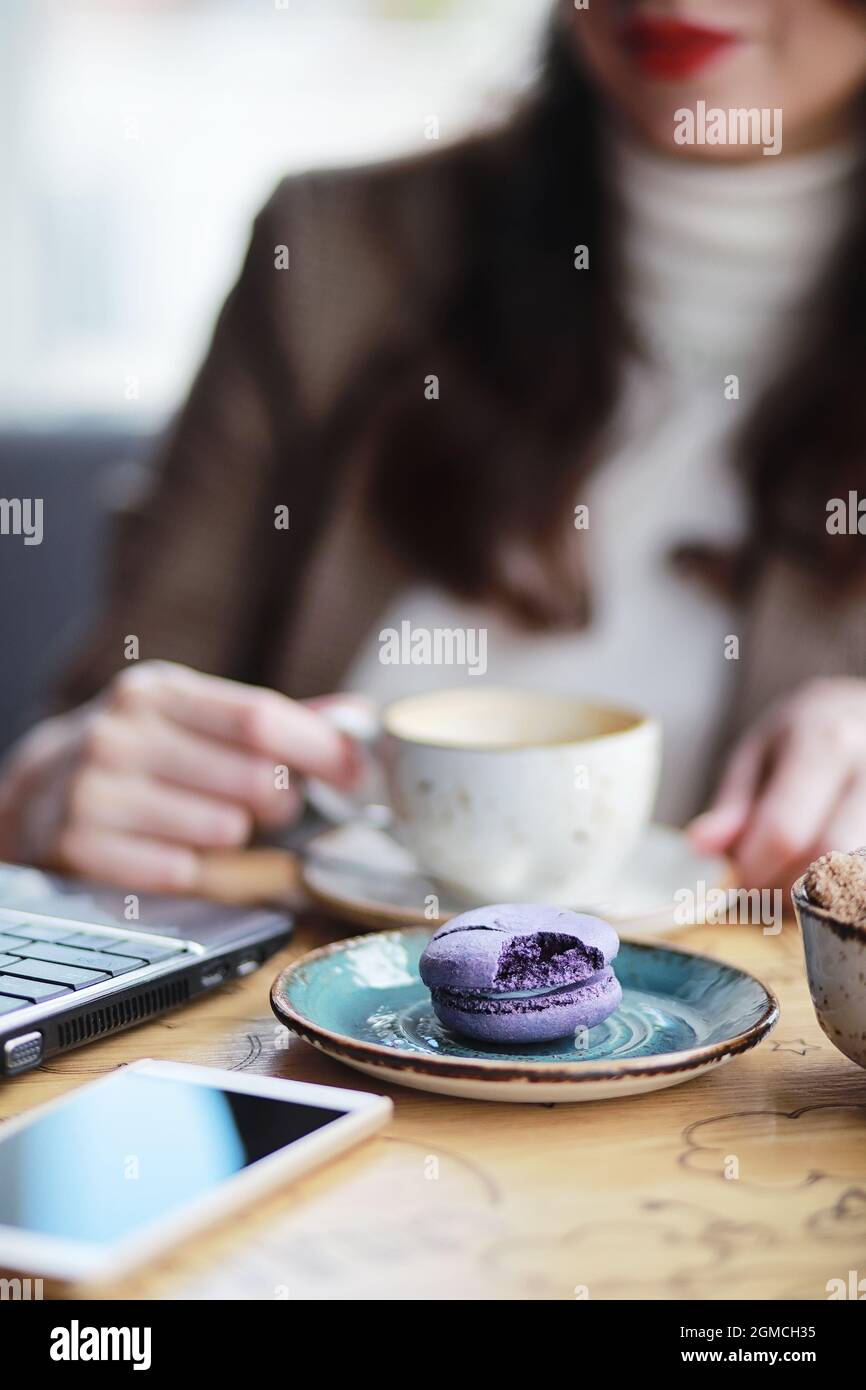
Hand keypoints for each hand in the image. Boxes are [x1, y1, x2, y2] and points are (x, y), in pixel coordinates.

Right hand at [0, 661, 360, 891]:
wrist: (41, 788)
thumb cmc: (143, 750)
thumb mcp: (193, 715)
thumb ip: (274, 719)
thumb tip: (359, 716)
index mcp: (159, 692)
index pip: (258, 719)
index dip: (320, 750)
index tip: (354, 773)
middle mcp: (122, 733)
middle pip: (250, 778)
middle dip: (281, 801)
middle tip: (273, 806)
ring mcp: (96, 789)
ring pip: (221, 830)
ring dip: (235, 837)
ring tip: (212, 823)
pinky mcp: (80, 844)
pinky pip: (178, 872)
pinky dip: (193, 869)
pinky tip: (175, 849)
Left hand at [690, 677, 865, 889]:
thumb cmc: (810, 732)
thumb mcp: (760, 750)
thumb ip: (734, 803)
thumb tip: (702, 846)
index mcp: (827, 742)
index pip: (784, 831)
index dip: (753, 869)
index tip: (738, 877)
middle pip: (828, 858)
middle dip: (787, 888)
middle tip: (765, 886)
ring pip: (858, 876)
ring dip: (819, 895)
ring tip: (796, 878)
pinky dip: (844, 888)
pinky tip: (824, 874)